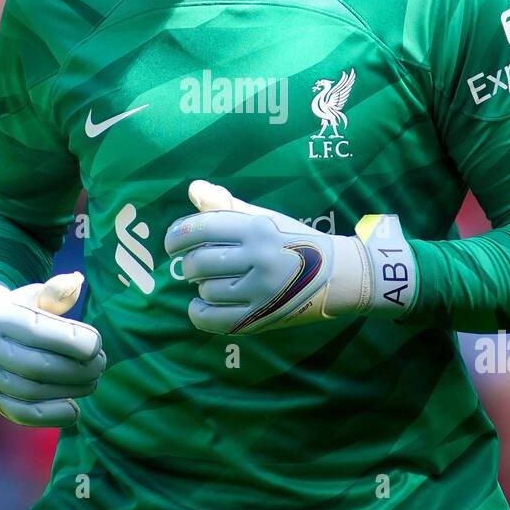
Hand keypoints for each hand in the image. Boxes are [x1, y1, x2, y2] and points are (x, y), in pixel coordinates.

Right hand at [0, 258, 105, 426]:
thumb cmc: (20, 309)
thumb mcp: (33, 294)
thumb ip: (55, 291)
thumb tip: (76, 282)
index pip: (36, 331)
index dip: (70, 340)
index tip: (97, 343)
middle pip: (35, 365)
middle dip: (76, 368)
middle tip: (101, 364)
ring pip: (31, 391)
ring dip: (69, 390)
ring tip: (93, 381)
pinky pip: (21, 413)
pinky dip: (50, 416)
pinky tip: (75, 410)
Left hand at [164, 180, 417, 335]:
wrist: (336, 276)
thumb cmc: (292, 240)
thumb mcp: (263, 217)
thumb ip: (225, 204)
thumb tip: (193, 189)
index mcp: (257, 228)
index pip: (200, 229)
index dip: (175, 236)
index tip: (172, 242)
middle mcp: (259, 258)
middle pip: (197, 263)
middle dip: (189, 263)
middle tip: (196, 263)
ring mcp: (260, 291)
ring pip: (205, 291)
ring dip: (201, 286)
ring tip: (211, 281)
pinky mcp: (260, 318)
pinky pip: (213, 320)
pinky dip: (198, 312)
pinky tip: (201, 303)